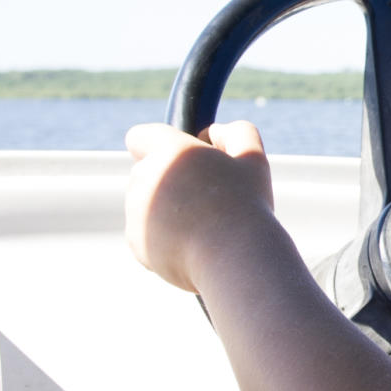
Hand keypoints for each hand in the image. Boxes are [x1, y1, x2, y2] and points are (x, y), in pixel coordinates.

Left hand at [124, 120, 274, 293]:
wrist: (233, 258)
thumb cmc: (246, 207)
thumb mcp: (253, 160)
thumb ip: (237, 133)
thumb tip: (215, 133)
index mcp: (170, 152)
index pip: (140, 136)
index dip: (157, 145)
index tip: (176, 158)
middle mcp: (145, 177)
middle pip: (147, 171)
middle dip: (169, 181)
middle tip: (206, 198)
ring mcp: (137, 211)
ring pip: (147, 204)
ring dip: (167, 210)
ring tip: (204, 226)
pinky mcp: (136, 242)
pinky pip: (147, 234)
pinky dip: (165, 239)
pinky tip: (193, 245)